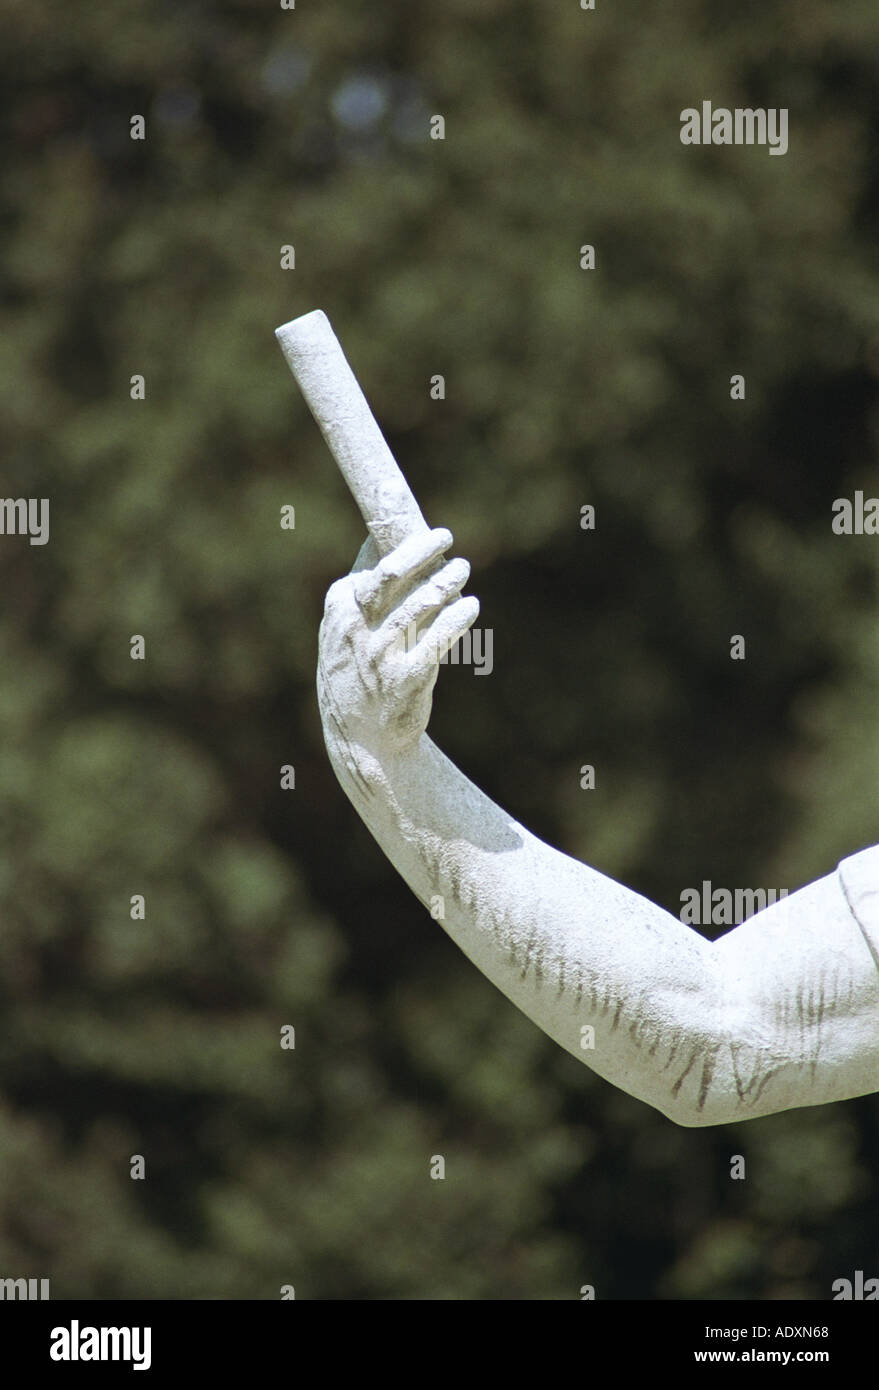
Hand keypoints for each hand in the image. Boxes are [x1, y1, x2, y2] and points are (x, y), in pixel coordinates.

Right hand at [317, 527, 478, 766]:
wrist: (362, 741)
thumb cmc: (357, 673)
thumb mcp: (343, 630)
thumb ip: (360, 587)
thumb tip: (376, 534)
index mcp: (340, 609)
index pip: (377, 565)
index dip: (411, 547)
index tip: (435, 537)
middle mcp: (356, 628)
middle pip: (394, 572)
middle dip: (425, 549)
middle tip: (446, 537)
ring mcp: (381, 654)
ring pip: (422, 602)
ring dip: (448, 580)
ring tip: (462, 568)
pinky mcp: (408, 678)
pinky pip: (440, 638)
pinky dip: (458, 617)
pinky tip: (470, 606)